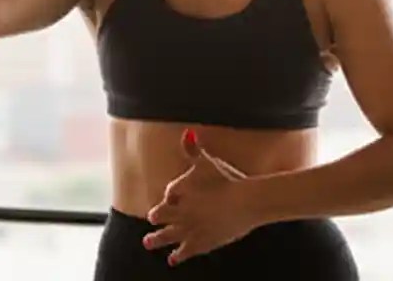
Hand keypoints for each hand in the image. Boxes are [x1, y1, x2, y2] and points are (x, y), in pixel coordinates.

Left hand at [143, 129, 257, 265]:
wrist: (246, 201)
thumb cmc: (228, 178)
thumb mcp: (208, 162)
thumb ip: (194, 150)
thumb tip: (187, 132)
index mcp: (180, 190)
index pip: (169, 194)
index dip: (170, 196)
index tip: (169, 198)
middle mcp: (180, 210)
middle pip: (161, 215)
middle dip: (156, 217)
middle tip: (151, 219)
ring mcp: (190, 228)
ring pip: (168, 236)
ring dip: (156, 239)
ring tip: (147, 242)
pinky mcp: (202, 242)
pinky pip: (185, 251)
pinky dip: (178, 255)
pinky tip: (172, 260)